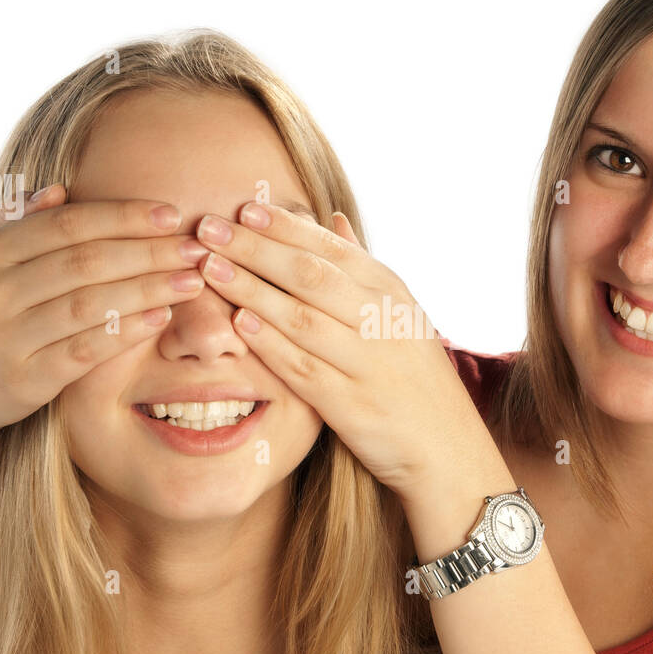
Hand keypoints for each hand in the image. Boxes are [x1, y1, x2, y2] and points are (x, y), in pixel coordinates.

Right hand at [0, 185, 209, 442]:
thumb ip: (17, 222)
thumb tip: (62, 189)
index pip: (69, 225)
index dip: (124, 216)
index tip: (172, 214)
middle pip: (86, 262)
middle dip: (150, 251)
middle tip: (197, 247)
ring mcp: (8, 337)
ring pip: (90, 304)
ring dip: (149, 289)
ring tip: (192, 280)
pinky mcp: (25, 379)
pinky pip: (85, 349)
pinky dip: (127, 332)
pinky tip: (162, 318)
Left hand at [192, 201, 494, 500]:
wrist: (444, 447)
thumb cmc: (412, 375)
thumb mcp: (400, 311)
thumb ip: (361, 266)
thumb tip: (332, 218)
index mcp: (389, 290)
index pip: (329, 247)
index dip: (283, 225)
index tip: (241, 207)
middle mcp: (381, 319)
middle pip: (309, 274)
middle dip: (254, 247)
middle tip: (208, 227)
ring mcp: (368, 362)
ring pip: (301, 316)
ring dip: (251, 289)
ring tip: (209, 268)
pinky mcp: (352, 404)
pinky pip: (303, 367)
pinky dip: (269, 343)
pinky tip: (238, 323)